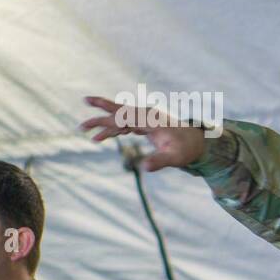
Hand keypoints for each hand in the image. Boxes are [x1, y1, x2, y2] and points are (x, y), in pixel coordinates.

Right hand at [78, 95, 208, 170]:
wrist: (197, 143)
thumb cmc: (186, 149)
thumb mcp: (174, 158)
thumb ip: (159, 161)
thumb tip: (144, 168)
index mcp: (150, 119)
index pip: (124, 117)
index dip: (107, 119)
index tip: (92, 124)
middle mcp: (146, 115)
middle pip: (119, 111)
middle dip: (100, 112)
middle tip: (82, 114)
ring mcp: (145, 118)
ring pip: (120, 118)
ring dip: (104, 125)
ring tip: (86, 132)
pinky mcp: (146, 124)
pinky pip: (125, 124)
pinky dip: (113, 130)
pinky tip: (101, 137)